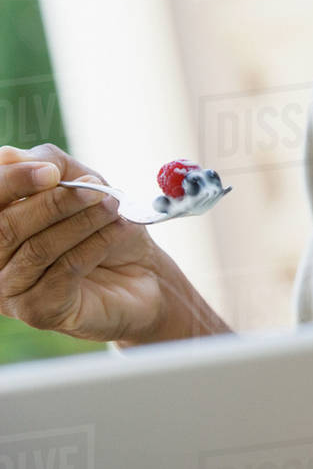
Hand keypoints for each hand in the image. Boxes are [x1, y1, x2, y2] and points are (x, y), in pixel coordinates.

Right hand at [0, 144, 184, 343]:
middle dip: (54, 203)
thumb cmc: (102, 224)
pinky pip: (63, 272)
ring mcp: (12, 291)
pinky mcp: (40, 312)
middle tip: (95, 189)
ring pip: (37, 249)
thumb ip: (46, 164)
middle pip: (5, 228)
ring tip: (113, 207)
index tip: (51, 171)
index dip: (12, 181)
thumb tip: (10, 156)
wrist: (142, 271)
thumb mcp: (79, 181)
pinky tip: (118, 230)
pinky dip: (95, 245)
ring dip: (81, 222)